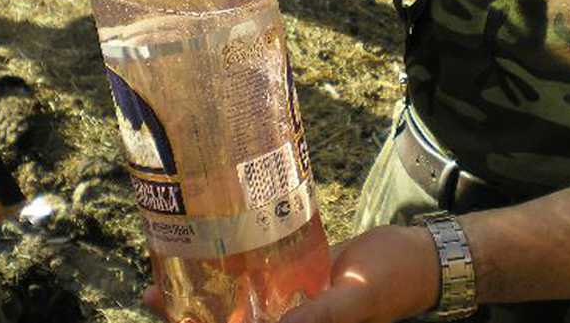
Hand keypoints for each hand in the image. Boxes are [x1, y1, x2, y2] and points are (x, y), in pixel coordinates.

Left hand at [141, 225, 438, 322]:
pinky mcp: (298, 277)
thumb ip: (315, 317)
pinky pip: (260, 281)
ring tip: (168, 275)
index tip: (166, 314)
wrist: (419, 256)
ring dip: (206, 293)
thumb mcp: (352, 301)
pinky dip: (236, 274)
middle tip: (150, 292)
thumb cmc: (393, 281)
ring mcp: (292, 303)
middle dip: (191, 314)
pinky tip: (214, 254)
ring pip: (239, 305)